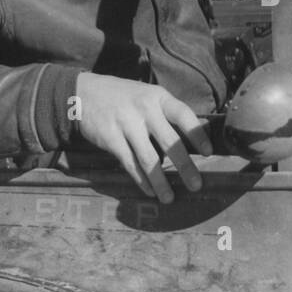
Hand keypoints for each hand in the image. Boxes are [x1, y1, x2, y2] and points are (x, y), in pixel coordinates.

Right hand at [73, 72, 212, 201]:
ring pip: (149, 159)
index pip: (184, 115)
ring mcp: (126, 123)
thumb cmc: (123, 97)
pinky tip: (149, 191)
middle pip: (170, 141)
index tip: (209, 153)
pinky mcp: (110, 137)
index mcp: (158, 97)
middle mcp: (145, 109)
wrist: (83, 93)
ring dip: (161, 181)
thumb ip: (166, 114)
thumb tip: (191, 142)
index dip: (197, 134)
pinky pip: (129, 163)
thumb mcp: (147, 96)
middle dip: (185, 166)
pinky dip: (141, 180)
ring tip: (169, 198)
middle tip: (196, 185)